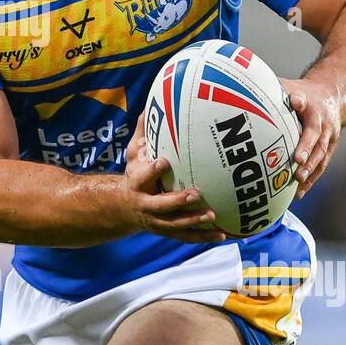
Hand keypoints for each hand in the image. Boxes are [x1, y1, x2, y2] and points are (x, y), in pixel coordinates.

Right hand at [118, 123, 226, 242]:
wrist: (123, 209)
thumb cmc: (134, 176)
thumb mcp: (132, 155)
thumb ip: (140, 133)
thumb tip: (149, 107)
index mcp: (136, 184)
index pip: (142, 176)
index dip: (152, 170)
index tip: (164, 161)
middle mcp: (145, 204)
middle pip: (160, 205)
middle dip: (177, 201)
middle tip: (196, 194)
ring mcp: (157, 221)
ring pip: (175, 224)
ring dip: (193, 221)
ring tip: (212, 215)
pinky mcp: (168, 230)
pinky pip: (186, 236)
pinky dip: (203, 237)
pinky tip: (223, 235)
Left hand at [278, 77, 341, 199]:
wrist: (330, 95)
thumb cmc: (300, 92)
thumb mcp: (287, 85)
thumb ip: (270, 89)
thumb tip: (240, 88)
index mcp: (310, 102)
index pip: (304, 101)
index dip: (299, 102)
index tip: (296, 102)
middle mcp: (322, 120)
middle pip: (317, 135)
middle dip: (307, 148)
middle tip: (297, 161)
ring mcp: (329, 135)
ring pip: (321, 154)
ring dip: (310, 169)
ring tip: (297, 182)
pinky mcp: (330, 148)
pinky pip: (321, 165)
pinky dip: (311, 179)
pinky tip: (298, 192)